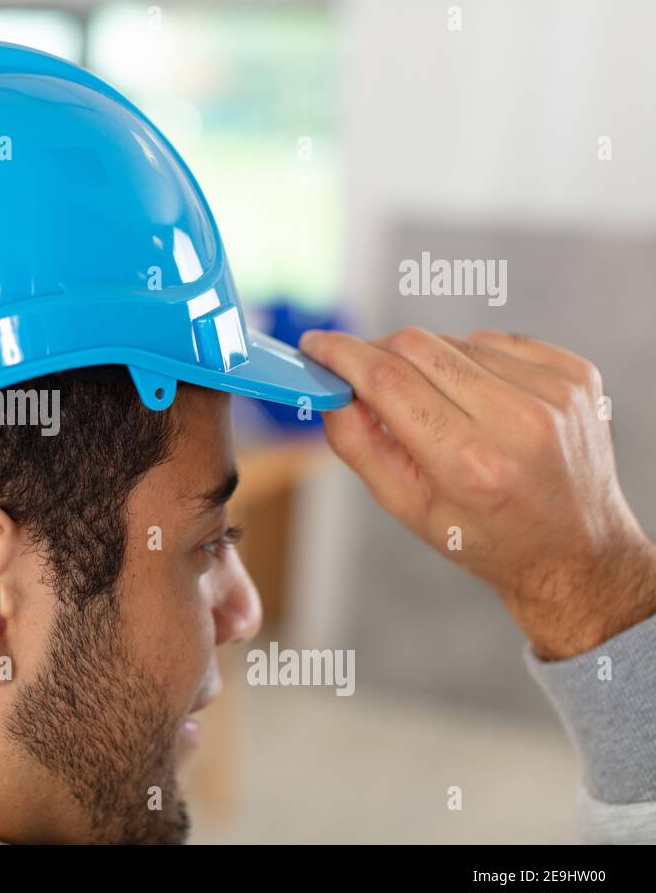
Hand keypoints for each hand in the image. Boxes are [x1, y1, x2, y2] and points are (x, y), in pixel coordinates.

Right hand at [300, 326, 655, 659]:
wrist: (576, 552)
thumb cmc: (484, 536)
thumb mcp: (407, 508)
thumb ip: (358, 444)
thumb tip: (329, 387)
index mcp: (471, 464)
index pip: (387, 380)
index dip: (342, 354)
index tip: (315, 345)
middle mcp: (519, 421)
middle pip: (417, 347)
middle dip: (377, 353)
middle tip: (362, 375)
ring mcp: (554, 393)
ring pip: (455, 340)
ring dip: (428, 363)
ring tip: (440, 409)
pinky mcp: (576, 374)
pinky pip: (497, 342)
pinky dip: (473, 361)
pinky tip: (480, 401)